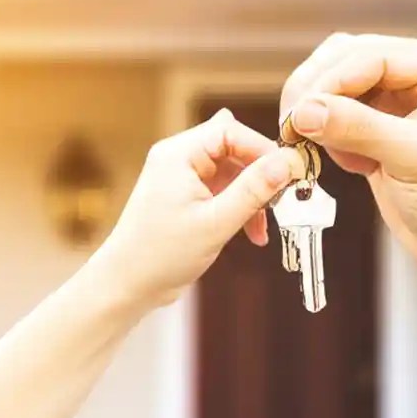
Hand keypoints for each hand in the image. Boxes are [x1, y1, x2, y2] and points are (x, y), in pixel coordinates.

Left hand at [97, 109, 303, 308]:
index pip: (230, 130)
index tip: (289, 171)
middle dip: (260, 174)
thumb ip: (253, 190)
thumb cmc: (160, 255)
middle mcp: (178, 158)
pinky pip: (224, 190)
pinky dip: (241, 207)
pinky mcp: (187, 197)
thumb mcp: (216, 222)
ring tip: (264, 225)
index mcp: (178, 154)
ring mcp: (182, 177)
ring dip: (253, 195)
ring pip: (233, 171)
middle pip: (234, 148)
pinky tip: (253, 233)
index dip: (262, 149)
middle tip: (281, 199)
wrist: (127, 286)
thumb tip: (287, 162)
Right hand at [280, 33, 416, 277]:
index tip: (300, 114)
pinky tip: (347, 163)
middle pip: (345, 59)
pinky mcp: (377, 124)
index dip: (330, 82)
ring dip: (316, 111)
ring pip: (334, 83)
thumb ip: (358, 129)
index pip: (371, 55)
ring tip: (314, 146)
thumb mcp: (413, 159)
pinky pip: (334, 113)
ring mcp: (397, 97)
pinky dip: (326, 134)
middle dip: (317, 92)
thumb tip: (304, 111)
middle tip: (292, 128)